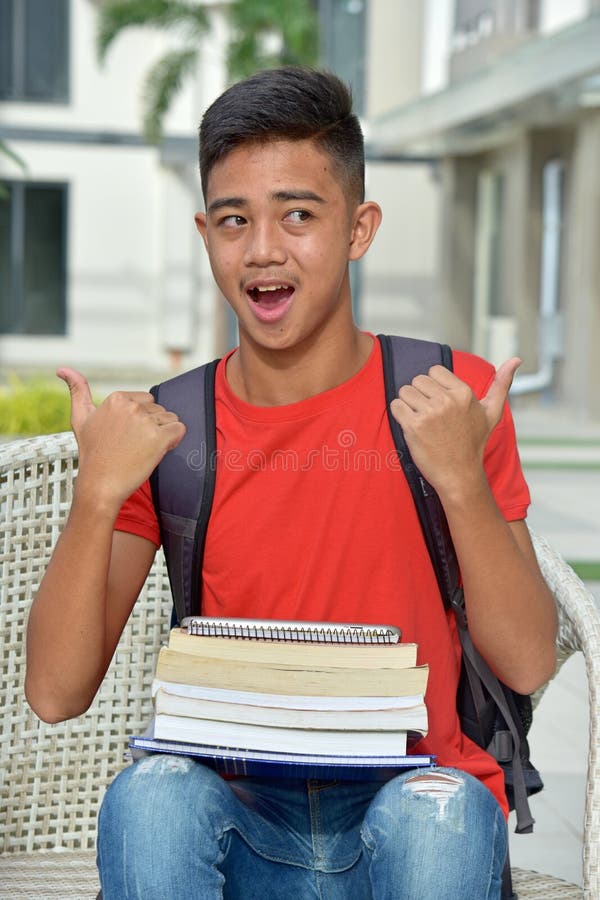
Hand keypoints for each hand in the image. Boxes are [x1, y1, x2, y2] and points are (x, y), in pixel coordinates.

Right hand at [57, 368, 185, 505]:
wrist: (100, 484)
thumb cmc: (92, 454)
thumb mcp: (80, 418)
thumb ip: (77, 390)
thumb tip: (62, 369)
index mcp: (116, 398)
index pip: (146, 401)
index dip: (141, 419)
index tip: (126, 435)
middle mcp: (132, 406)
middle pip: (159, 410)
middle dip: (152, 426)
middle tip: (133, 445)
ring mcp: (146, 422)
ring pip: (170, 419)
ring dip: (163, 434)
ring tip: (142, 449)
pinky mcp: (159, 438)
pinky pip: (179, 430)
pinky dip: (174, 440)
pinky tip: (157, 451)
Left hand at [389, 358, 520, 499]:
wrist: (460, 474)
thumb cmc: (474, 443)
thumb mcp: (492, 412)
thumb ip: (502, 384)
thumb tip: (516, 359)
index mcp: (464, 393)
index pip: (434, 370)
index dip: (434, 386)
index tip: (439, 402)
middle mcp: (447, 401)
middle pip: (417, 379)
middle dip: (420, 394)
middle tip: (430, 413)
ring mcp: (430, 413)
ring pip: (404, 391)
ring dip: (408, 404)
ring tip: (421, 419)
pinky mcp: (414, 427)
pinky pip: (396, 406)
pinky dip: (399, 414)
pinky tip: (411, 425)